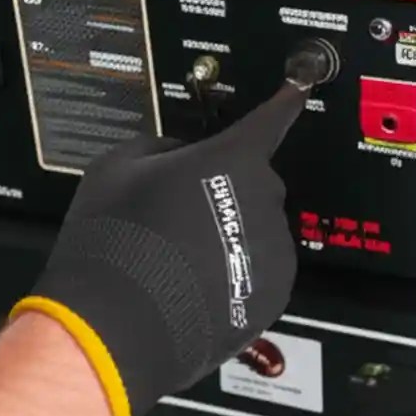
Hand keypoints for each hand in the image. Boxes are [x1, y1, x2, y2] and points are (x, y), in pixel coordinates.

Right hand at [11, 82, 305, 415]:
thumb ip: (160, 149)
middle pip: (253, 184)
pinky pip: (261, 272)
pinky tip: (195, 288)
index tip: (301, 89)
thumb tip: (179, 156)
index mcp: (231, 158)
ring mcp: (274, 248)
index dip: (284, 102)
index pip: (269, 119)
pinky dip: (237, 277)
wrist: (115, 326)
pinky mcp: (275, 293)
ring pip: (257, 230)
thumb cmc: (114, 240)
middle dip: (225, 194)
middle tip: (178, 218)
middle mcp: (264, 197)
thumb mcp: (117, 168)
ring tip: (180, 261)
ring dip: (232, 238)